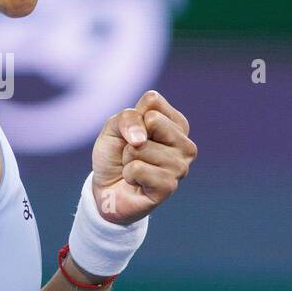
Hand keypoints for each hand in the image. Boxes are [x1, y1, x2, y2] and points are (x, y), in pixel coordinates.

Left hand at [90, 89, 196, 225]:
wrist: (106, 190)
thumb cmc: (114, 155)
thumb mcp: (114, 127)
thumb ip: (127, 118)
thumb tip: (141, 139)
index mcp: (177, 124)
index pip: (153, 101)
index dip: (132, 117)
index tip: (131, 134)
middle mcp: (185, 144)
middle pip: (152, 120)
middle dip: (130, 137)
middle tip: (132, 153)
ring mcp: (181, 167)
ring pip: (141, 147)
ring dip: (128, 159)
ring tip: (134, 168)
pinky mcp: (169, 186)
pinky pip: (137, 168)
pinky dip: (128, 174)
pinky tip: (135, 182)